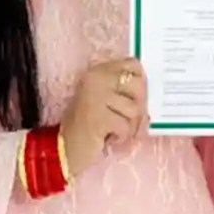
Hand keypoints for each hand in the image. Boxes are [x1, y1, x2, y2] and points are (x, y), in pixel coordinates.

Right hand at [60, 57, 147, 176]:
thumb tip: (149, 92)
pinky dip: (121, 137)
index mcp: (98, 71)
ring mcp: (96, 97)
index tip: (134, 98)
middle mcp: (96, 78)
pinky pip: (125, 126)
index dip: (140, 81)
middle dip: (139, 107)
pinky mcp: (97, 117)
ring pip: (134, 108)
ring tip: (115, 131)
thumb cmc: (89, 125)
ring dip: (130, 126)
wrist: (64, 148)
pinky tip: (109, 138)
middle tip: (127, 120)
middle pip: (138, 84)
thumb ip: (124, 91)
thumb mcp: (105, 100)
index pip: (132, 64)